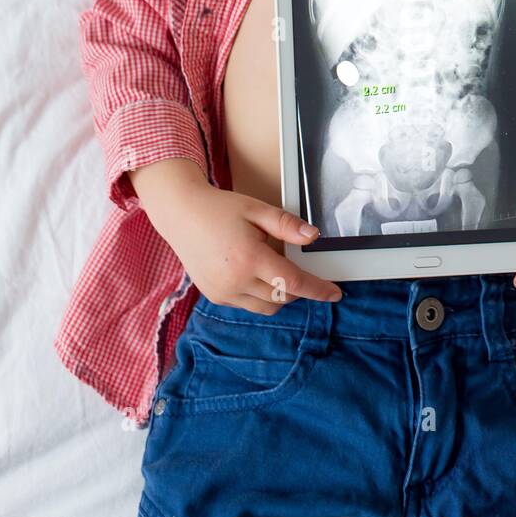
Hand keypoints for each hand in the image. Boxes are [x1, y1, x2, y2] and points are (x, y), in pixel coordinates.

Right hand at [151, 180, 342, 313]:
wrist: (181, 214)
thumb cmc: (220, 209)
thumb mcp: (257, 209)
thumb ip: (287, 225)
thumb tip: (314, 236)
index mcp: (249, 258)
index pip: (293, 283)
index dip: (318, 290)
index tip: (335, 293)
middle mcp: (235, 281)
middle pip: (282, 298)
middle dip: (299, 289)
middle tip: (300, 270)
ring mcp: (222, 292)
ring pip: (265, 307)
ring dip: (280, 295)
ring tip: (276, 271)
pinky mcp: (214, 296)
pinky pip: (247, 305)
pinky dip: (259, 295)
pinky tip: (255, 274)